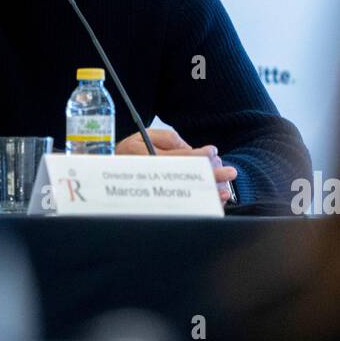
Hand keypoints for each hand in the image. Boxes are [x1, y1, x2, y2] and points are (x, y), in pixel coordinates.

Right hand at [115, 130, 236, 203]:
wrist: (109, 170)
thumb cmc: (130, 151)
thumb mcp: (145, 135)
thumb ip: (169, 139)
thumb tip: (191, 150)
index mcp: (147, 158)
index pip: (178, 158)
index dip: (198, 156)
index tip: (213, 153)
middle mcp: (152, 176)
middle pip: (186, 177)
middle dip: (211, 175)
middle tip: (230, 173)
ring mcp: (156, 190)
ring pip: (186, 193)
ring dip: (208, 191)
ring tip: (225, 189)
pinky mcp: (160, 200)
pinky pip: (183, 204)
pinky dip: (200, 203)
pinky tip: (213, 201)